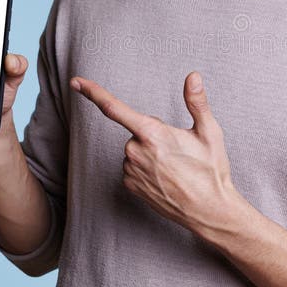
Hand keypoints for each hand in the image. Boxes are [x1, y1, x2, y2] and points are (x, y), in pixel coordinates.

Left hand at [69, 71, 238, 236]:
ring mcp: (130, 171)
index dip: (93, 93)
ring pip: (135, 149)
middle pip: (137, 130)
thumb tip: (193, 76)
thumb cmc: (211, 170)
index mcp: (151, 134)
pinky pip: (133, 167)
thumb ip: (197, 102)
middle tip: (179, 149)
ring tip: (175, 166)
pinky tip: (166, 177)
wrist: (209, 210)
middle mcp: (135, 152)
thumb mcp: (209, 132)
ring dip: (150, 152)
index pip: (114, 108)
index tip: (75, 82)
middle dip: (154, 133)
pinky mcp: (130, 186)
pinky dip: (146, 168)